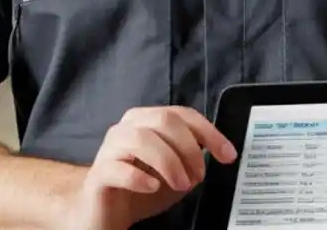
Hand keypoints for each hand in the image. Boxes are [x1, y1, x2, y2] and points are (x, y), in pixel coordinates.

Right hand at [66, 106, 237, 229]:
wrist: (104, 213)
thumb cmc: (141, 188)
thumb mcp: (176, 172)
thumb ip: (192, 158)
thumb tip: (217, 153)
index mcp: (146, 121)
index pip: (182, 114)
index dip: (209, 132)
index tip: (228, 155)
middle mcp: (126, 128)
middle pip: (163, 119)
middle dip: (188, 147)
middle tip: (198, 175)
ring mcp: (109, 149)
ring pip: (141, 139)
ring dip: (168, 162)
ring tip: (181, 185)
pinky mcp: (98, 174)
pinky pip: (118, 168)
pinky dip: (140, 178)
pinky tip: (152, 187)